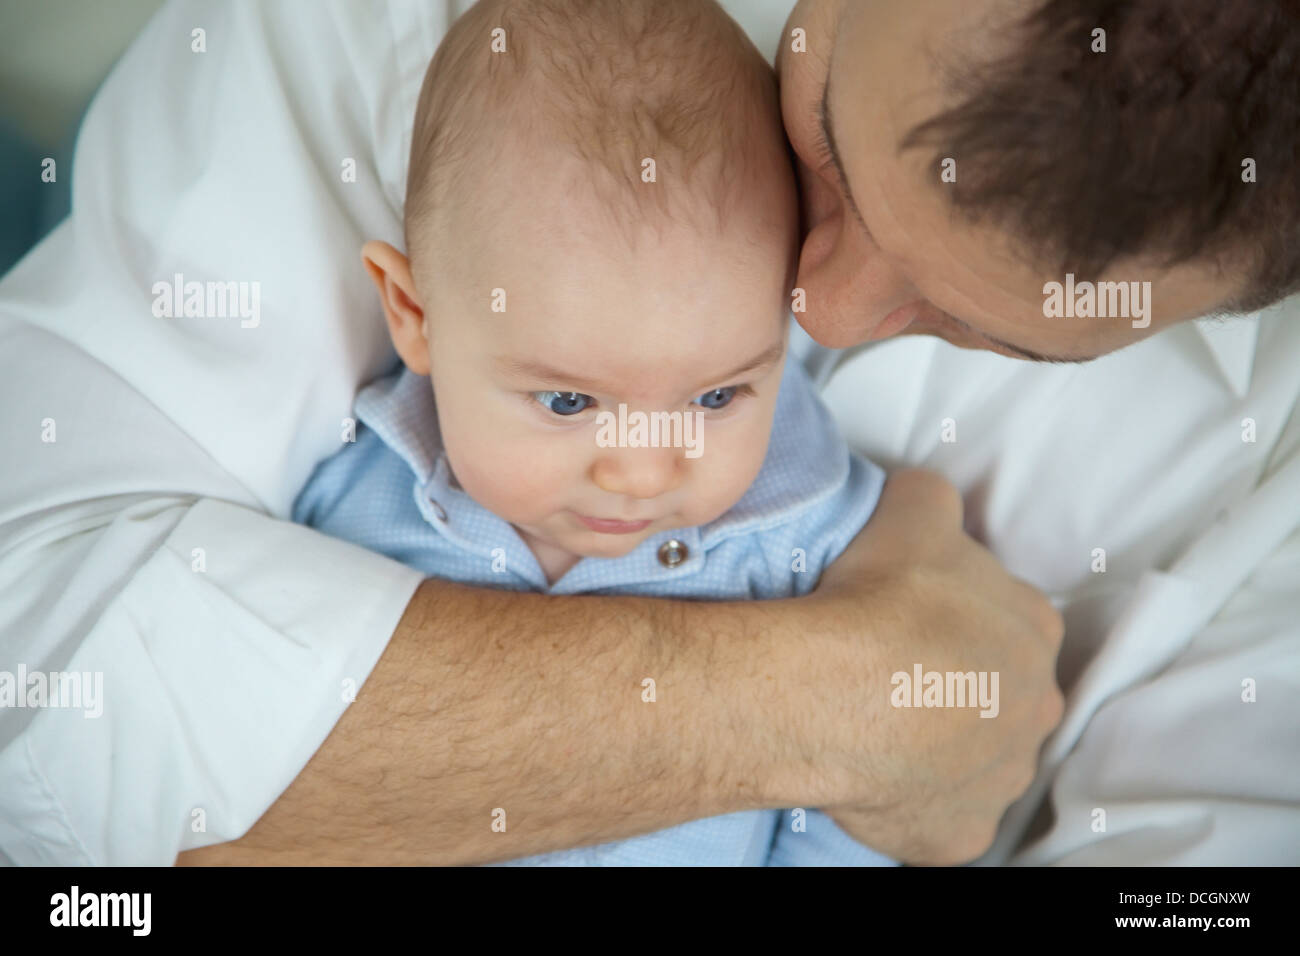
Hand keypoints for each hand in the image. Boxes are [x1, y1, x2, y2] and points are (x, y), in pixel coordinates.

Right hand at [782, 469, 1064, 864]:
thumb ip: (935, 498)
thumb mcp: (913, 510)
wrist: (837, 693)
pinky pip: (940, 814)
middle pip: (996, 691)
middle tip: (892, 671)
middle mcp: (1035, 708)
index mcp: (1035, 629)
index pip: (1004, 616)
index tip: (908, 616)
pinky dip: (912, 800)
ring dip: (939, 744)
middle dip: (956, 684)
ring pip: (974, 756)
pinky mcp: (961, 830)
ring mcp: (1003, 777)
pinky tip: (873, 775)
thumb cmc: (882, 599)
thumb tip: (928, 498)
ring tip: (876, 725)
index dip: (953, 615)